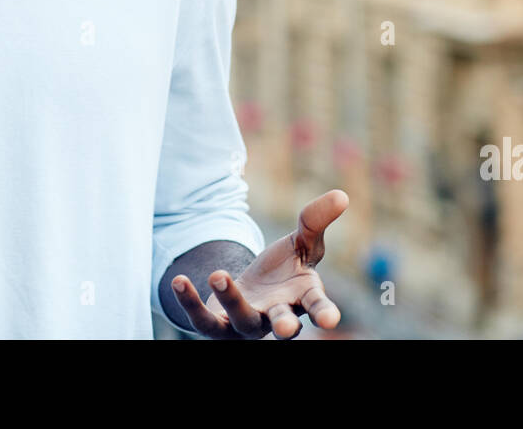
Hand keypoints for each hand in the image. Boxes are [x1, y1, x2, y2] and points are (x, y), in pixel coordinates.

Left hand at [171, 189, 348, 339]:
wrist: (251, 289)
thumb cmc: (285, 269)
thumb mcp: (301, 242)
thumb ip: (317, 221)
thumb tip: (342, 195)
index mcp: (302, 297)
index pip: (316, 305)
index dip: (324, 312)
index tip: (332, 319)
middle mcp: (276, 316)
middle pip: (282, 325)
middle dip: (285, 326)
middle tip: (286, 329)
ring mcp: (246, 324)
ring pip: (241, 320)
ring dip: (232, 300)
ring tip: (219, 275)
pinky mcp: (217, 325)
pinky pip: (202, 320)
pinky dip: (190, 302)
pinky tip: (179, 280)